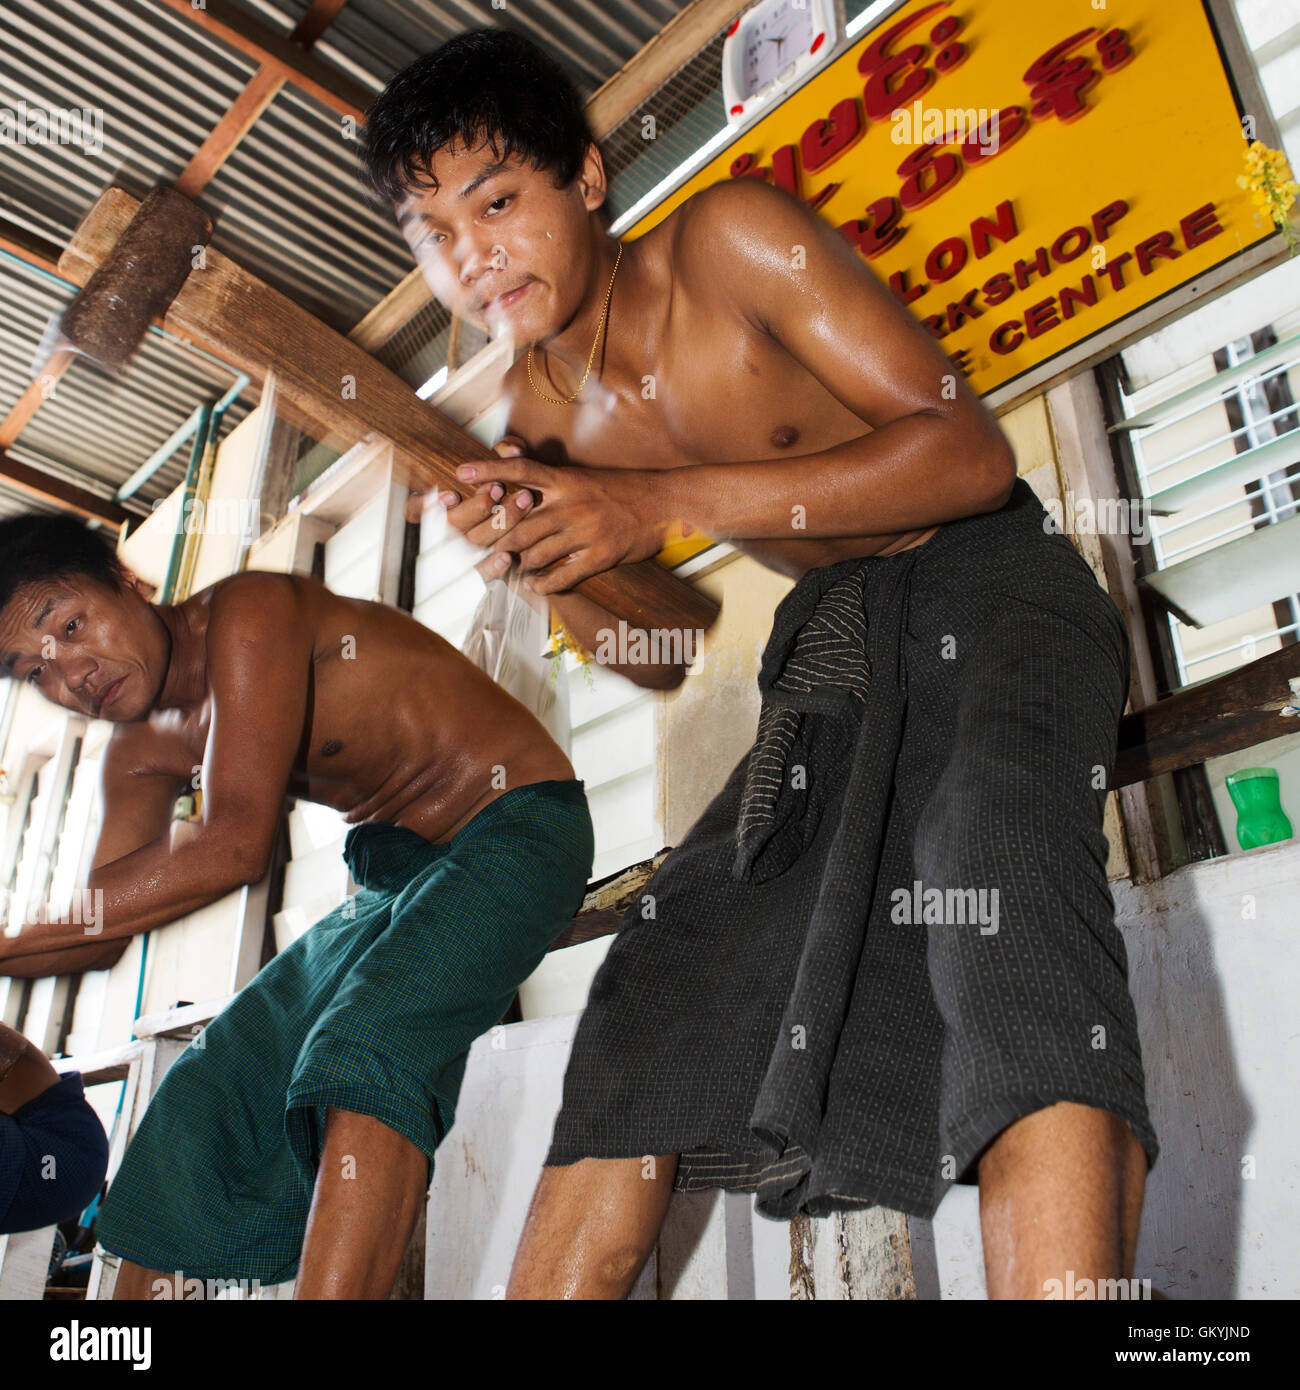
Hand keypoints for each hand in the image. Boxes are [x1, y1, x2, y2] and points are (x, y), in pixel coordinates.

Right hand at [405, 436, 539, 584]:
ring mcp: (461, 553)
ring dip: (498, 524)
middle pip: (453, 524)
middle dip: (477, 507)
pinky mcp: (480, 570)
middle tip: (499, 488)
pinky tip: (507, 558)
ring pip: (473, 542)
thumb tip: (512, 450)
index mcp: (435, 505)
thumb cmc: (504, 482)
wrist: (527, 515)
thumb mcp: (502, 462)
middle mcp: (445, 531)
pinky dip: (492, 567)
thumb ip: (505, 451)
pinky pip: (481, 574)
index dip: (425, 505)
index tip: (449, 494)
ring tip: (523, 502)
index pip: (415, 509)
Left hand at [451, 452, 668, 595]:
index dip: (488, 470)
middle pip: (517, 526)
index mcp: (565, 481)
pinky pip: (562, 576)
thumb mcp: (584, 476)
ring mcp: (585, 532)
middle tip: (482, 552)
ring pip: (534, 555)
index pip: (519, 470)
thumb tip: (512, 468)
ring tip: (507, 571)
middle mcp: (571, 504)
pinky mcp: (600, 556)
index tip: (461, 472)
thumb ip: (549, 478)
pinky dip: (543, 585)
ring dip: (517, 567)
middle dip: (496, 542)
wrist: (665, 504)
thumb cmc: (622, 489)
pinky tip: (535, 587)